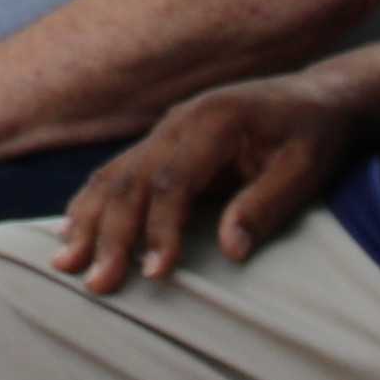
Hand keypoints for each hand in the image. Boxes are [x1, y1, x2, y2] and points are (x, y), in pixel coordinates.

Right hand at [54, 78, 359, 295]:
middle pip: (131, 180)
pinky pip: (120, 172)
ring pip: (115, 176)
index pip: (172, 181)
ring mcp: (166, 129)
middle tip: (95, 282)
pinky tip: (72, 228)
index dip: (160, 229)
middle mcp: (179, 121)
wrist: (315, 98)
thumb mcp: (307, 169)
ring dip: (88, 220)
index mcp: (214, 121)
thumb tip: (231, 250)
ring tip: (64, 262)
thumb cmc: (315, 135)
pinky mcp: (163, 143)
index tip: (155, 274)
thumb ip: (267, 204)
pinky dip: (94, 201)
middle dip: (109, 234)